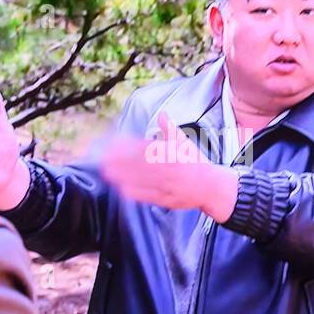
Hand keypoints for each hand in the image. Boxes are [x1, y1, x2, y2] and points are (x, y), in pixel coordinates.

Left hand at [102, 111, 237, 220]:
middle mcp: (165, 169)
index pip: (143, 148)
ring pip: (139, 180)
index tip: (113, 144)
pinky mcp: (164, 199)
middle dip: (119, 161)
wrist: (210, 187)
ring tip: (107, 172)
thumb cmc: (196, 163)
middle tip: (103, 158)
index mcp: (169, 154)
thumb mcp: (184, 142)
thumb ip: (170, 129)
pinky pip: (146, 196)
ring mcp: (164, 185)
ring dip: (121, 176)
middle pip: (137, 164)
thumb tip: (163, 115)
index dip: (126, 146)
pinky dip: (133, 192)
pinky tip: (121, 188)